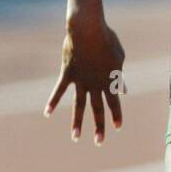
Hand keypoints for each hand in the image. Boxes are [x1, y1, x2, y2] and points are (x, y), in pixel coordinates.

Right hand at [44, 19, 125, 143]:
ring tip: (76, 137)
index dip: (116, 115)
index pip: (114, 102)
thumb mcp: (119, 57)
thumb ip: (119, 75)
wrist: (87, 29)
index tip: (117, 127)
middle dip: (99, 126)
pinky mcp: (68, 73)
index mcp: (110, 79)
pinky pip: (59, 90)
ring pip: (79, 105)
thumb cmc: (106, 39)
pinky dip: (53, 101)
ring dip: (77, 122)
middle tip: (99, 142)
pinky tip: (47, 113)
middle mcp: (95, 84)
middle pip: (98, 109)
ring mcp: (80, 80)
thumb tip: (122, 90)